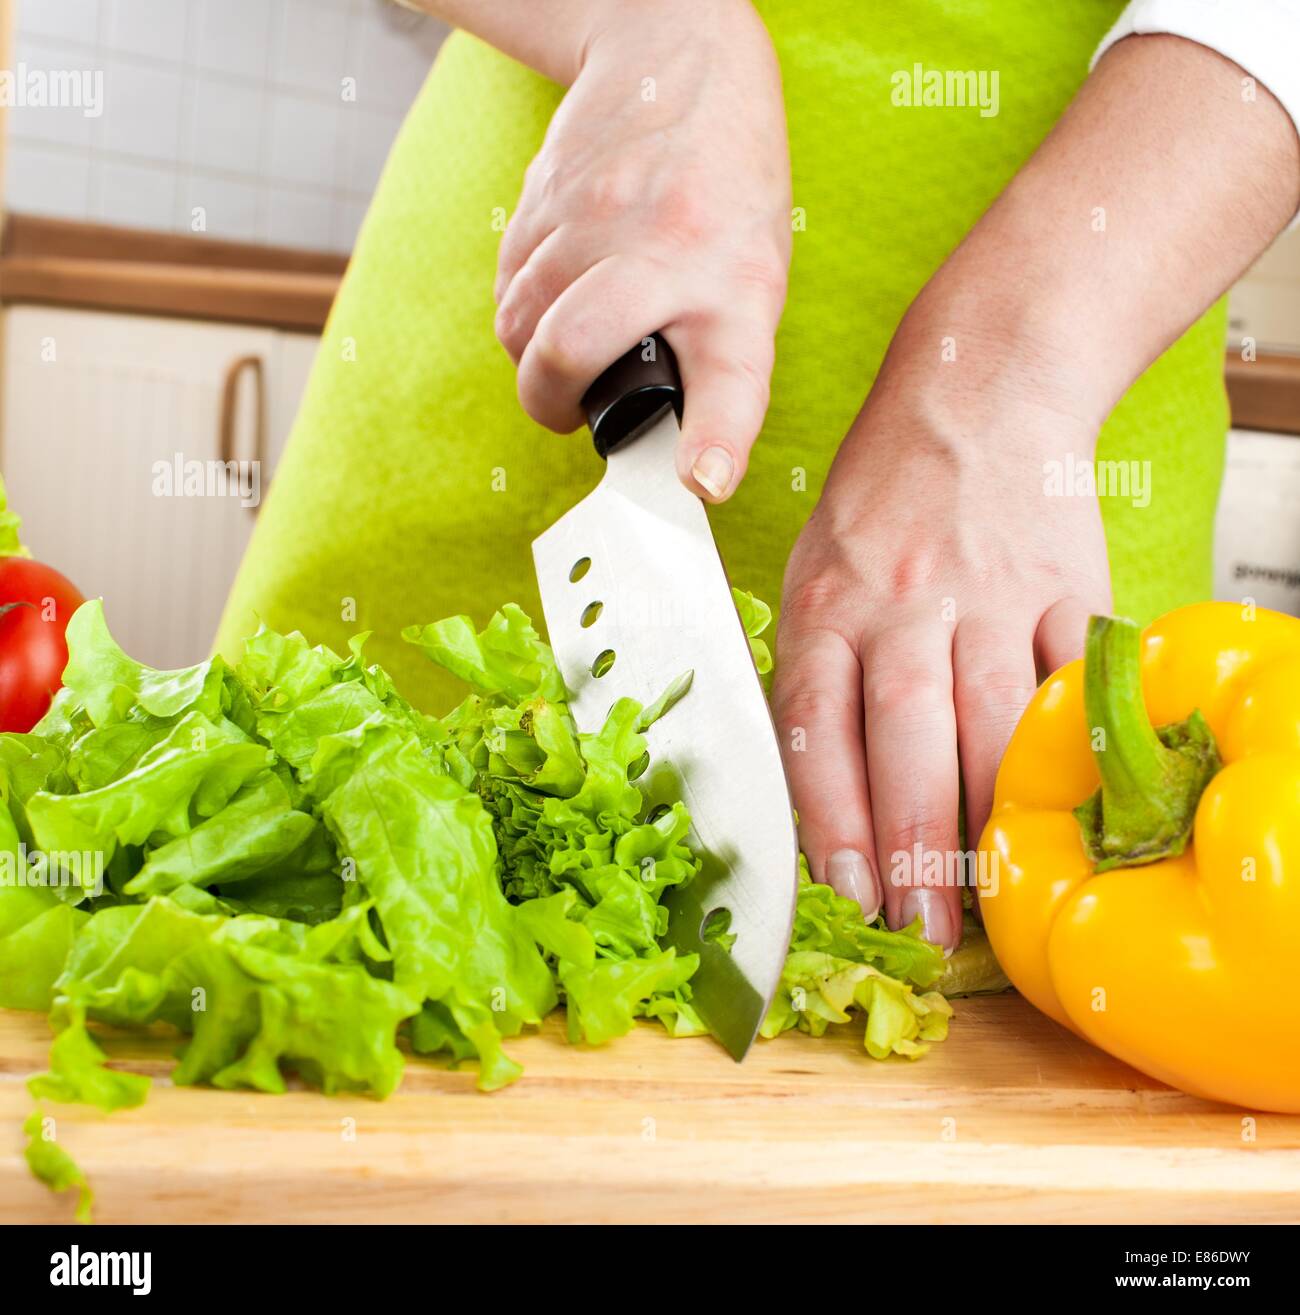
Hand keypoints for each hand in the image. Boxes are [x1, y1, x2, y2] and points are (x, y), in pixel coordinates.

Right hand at [493, 0, 790, 500]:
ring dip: (530, 358)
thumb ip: (714, 362)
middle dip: (550, 403)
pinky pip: (505, 286)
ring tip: (563, 349)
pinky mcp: (543, 198)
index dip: (714, 440)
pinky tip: (554, 292)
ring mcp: (596, 218)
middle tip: (567, 411)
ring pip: (519, 325)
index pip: (730, 376)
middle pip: (567, 352)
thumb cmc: (724, 193)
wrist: (676, 57)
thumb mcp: (753, 275)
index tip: (701, 485)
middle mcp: (668, 251)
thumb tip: (677, 461)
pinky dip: (519, 310)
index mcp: (739, 286)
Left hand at [772, 330, 1111, 951]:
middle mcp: (902, 599)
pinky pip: (1073, 678)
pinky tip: (1073, 814)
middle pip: (906, 737)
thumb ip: (814, 671)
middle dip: (912, 846)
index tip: (847, 899)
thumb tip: (816, 796)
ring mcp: (991, 591)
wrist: (977, 391)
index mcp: (826, 602)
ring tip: (991, 896)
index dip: (830, 823)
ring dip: (991, 819)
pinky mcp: (1067, 583)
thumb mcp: (812, 569)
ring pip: (993, 721)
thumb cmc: (881, 498)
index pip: (816, 727)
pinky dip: (1074, 751)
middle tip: (924, 929)